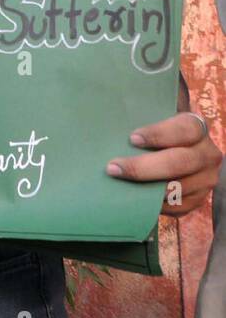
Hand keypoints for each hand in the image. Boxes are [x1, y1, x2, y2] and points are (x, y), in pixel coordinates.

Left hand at [108, 111, 222, 216]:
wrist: (174, 153)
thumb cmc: (157, 134)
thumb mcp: (155, 118)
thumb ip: (142, 114)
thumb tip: (110, 111)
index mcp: (196, 128)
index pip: (184, 130)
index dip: (158, 134)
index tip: (132, 138)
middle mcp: (207, 154)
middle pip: (178, 163)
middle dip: (142, 168)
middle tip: (113, 168)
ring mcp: (205, 179)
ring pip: (176, 188)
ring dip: (145, 188)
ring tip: (118, 185)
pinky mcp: (199, 200)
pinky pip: (176, 206)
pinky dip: (154, 204)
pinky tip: (134, 198)